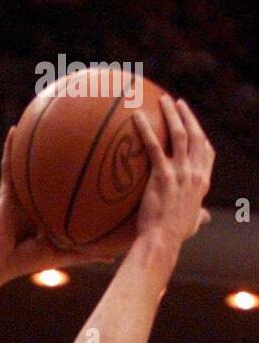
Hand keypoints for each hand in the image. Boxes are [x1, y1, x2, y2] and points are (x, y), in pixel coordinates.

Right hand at [0, 128, 120, 280]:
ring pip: (29, 163)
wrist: (1, 261)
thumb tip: (113, 256)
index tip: (100, 161)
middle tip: (81, 131)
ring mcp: (20, 193)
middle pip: (52, 170)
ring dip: (34, 143)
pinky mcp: (6, 191)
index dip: (79, 176)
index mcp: (49, 210)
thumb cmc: (30, 259)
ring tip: (45, 118)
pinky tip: (13, 129)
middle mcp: (36, 198)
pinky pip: (7, 165)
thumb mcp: (65, 253)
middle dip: (63, 152)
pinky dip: (8, 148)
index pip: (66, 189)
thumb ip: (87, 251)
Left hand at [133, 97, 212, 249]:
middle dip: (187, 116)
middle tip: (177, 103)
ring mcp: (180, 173)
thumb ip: (199, 216)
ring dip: (172, 114)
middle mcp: (195, 173)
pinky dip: (145, 129)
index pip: (206, 152)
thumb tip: (204, 218)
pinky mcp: (163, 176)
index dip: (200, 135)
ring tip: (162, 100)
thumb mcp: (192, 224)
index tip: (194, 125)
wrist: (162, 242)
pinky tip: (136, 116)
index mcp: (202, 182)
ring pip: (179, 134)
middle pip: (195, 136)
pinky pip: (153, 146)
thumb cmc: (174, 236)